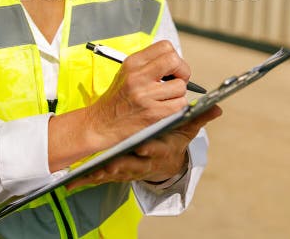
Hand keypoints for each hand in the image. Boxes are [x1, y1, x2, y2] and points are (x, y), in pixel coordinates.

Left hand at [66, 105, 221, 189]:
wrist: (160, 163)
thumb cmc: (171, 141)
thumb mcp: (185, 133)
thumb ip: (197, 119)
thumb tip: (217, 108)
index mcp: (158, 151)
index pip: (154, 150)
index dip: (149, 149)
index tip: (143, 145)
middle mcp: (143, 163)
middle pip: (131, 166)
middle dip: (120, 166)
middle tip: (108, 164)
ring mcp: (128, 170)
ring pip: (113, 175)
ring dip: (99, 177)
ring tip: (85, 174)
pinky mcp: (114, 174)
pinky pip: (99, 178)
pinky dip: (86, 181)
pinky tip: (71, 182)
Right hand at [85, 41, 191, 148]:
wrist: (102, 124)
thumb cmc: (117, 99)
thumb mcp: (127, 73)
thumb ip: (149, 64)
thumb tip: (176, 62)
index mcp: (133, 63)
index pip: (165, 47)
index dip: (175, 57)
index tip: (172, 68)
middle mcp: (138, 76)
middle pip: (174, 61)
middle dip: (182, 72)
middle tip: (176, 81)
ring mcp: (145, 95)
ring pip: (180, 87)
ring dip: (178, 94)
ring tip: (165, 98)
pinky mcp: (152, 113)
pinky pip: (179, 105)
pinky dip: (176, 107)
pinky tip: (164, 108)